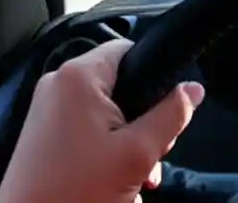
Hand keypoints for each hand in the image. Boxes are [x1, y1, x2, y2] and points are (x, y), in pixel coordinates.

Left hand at [0, 39, 204, 202]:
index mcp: (78, 77)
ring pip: (108, 113)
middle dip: (145, 122)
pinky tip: (117, 182)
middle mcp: (58, 86)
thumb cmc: (75, 193)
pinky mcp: (45, 136)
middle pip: (122, 86)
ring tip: (135, 177)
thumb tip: (193, 90)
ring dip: (130, 144)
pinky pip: (89, 131)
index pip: (130, 50)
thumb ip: (171, 115)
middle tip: (151, 154)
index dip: (155, 75)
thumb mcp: (138, 153)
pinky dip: (107, 152)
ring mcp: (48, 112)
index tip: (167, 107)